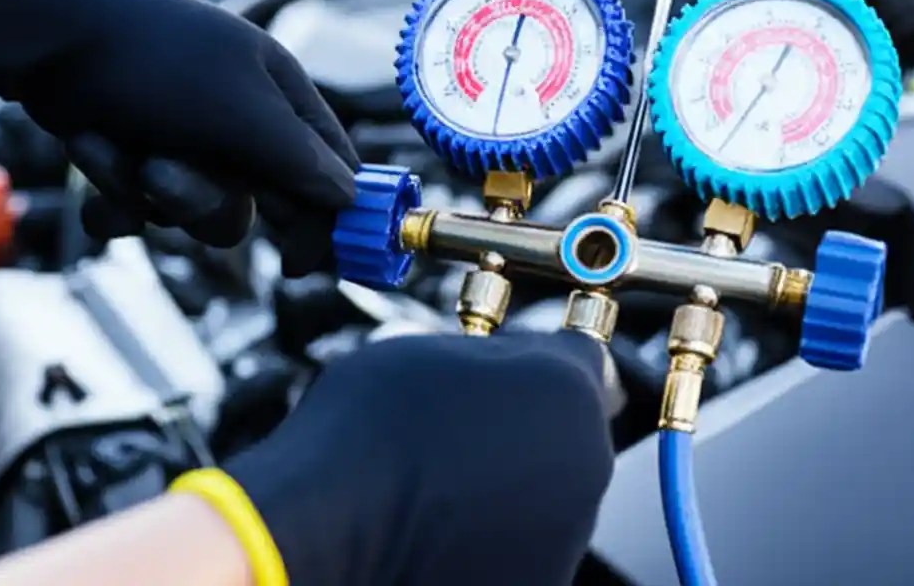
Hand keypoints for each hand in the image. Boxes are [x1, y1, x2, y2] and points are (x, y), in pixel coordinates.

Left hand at [0, 0, 358, 274]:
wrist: (39, 35)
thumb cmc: (150, 64)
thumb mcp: (240, 115)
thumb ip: (301, 161)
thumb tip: (349, 196)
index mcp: (276, 88)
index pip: (327, 162)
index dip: (323, 215)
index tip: (301, 264)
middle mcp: (236, 109)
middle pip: (253, 199)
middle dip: (200, 198)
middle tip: (160, 175)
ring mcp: (183, 129)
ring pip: (191, 207)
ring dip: (145, 190)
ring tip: (108, 145)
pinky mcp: (134, 144)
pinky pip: (141, 203)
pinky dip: (112, 189)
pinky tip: (87, 148)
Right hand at [224, 330, 614, 585]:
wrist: (326, 523)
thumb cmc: (362, 433)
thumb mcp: (426, 351)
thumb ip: (488, 356)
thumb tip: (501, 365)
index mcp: (567, 389)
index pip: (581, 362)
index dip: (544, 365)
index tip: (522, 372)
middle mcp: (588, 461)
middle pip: (569, 434)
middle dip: (528, 430)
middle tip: (462, 433)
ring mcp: (569, 529)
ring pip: (551, 495)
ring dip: (514, 488)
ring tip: (442, 488)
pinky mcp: (542, 579)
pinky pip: (526, 546)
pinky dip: (497, 540)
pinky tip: (443, 529)